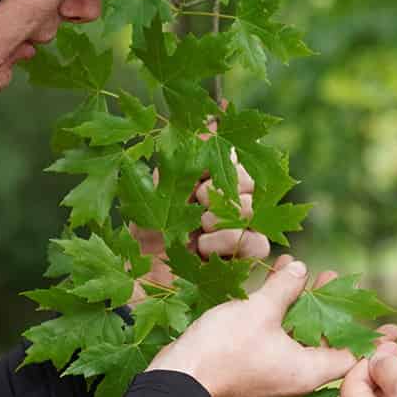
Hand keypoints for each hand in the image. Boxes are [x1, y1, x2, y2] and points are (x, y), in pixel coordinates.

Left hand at [130, 146, 268, 301]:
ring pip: (256, 209)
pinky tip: (205, 251)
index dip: (224, 161)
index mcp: (208, 183)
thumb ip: (185, 152)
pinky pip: (259, 243)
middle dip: (223, 188)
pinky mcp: (242, 263)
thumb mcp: (157, 186)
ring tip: (199, 229)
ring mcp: (237, 234)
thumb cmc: (141, 236)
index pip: (235, 157)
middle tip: (198, 200)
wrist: (136, 283)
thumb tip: (212, 113)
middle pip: (251, 181)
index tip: (198, 173)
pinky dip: (231, 243)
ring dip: (225, 217)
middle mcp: (226, 205)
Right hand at [147, 255, 358, 396]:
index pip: (352, 358)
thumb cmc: (223, 349)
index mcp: (308, 371)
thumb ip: (285, 288)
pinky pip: (278, 341)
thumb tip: (301, 269)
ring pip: (299, 340)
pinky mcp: (254, 370)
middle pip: (326, 344)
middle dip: (333, 311)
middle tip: (339, 282)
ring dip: (305, 308)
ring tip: (310, 275)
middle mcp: (296, 379)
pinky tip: (275, 285)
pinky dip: (281, 317)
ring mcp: (274, 376)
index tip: (394, 329)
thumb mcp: (259, 311)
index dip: (371, 339)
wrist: (177, 381)